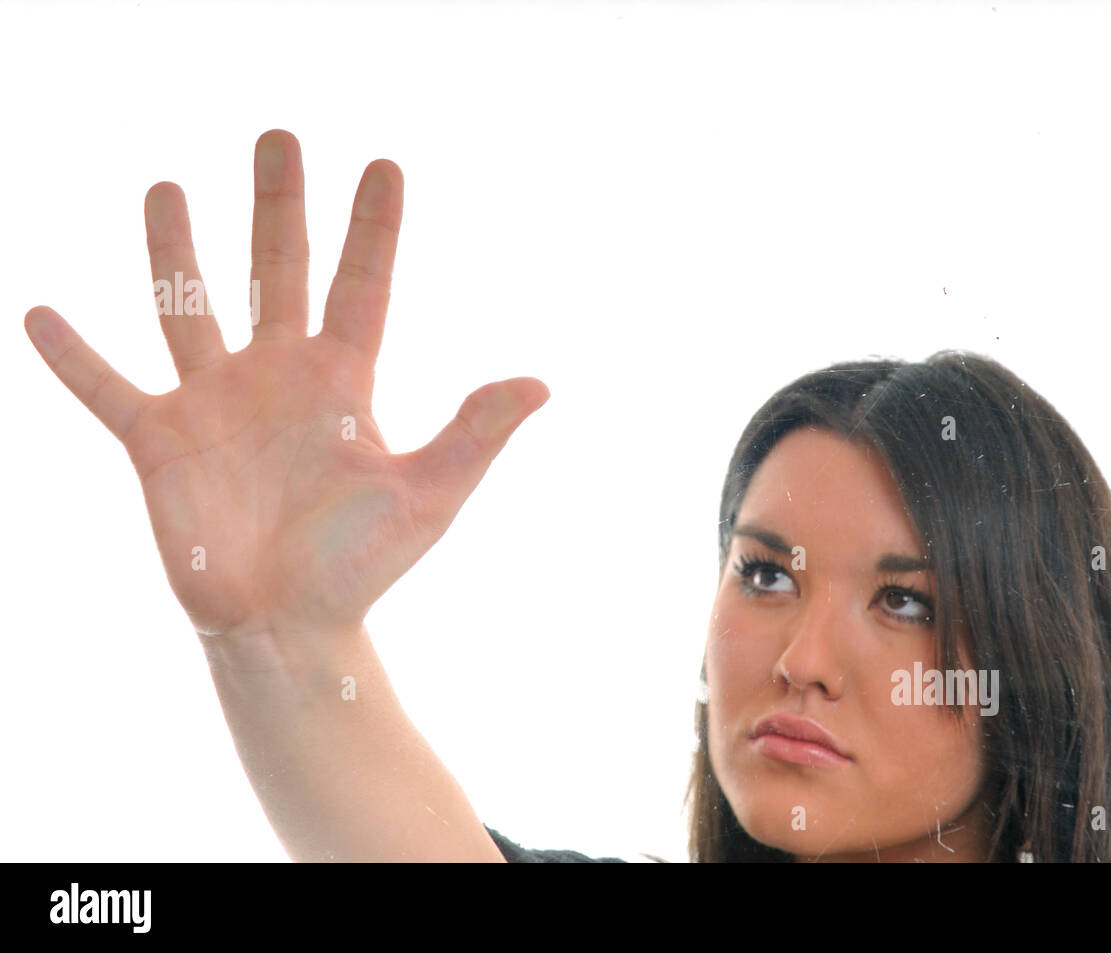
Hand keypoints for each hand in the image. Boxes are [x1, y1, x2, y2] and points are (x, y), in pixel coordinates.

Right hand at [25, 129, 548, 639]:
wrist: (289, 625)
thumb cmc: (362, 566)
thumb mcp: (428, 494)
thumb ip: (475, 433)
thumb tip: (541, 384)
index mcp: (343, 382)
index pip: (362, 284)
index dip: (374, 227)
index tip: (385, 164)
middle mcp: (278, 377)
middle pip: (277, 270)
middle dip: (279, 205)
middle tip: (278, 137)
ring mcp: (215, 404)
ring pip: (189, 307)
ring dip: (175, 251)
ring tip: (167, 185)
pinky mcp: (159, 441)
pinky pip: (106, 388)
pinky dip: (72, 356)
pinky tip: (39, 314)